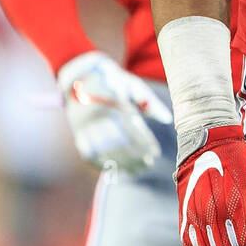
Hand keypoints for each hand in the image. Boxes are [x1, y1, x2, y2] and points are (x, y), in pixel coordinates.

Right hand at [57, 50, 172, 173]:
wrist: (80, 75)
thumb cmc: (114, 80)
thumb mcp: (132, 84)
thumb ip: (149, 101)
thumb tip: (168, 119)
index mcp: (112, 102)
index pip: (130, 127)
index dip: (144, 142)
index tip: (155, 153)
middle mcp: (96, 115)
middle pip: (116, 142)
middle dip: (134, 156)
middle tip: (149, 163)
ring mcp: (84, 125)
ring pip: (102, 151)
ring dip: (121, 164)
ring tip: (138, 170)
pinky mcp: (77, 132)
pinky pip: (88, 154)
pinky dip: (102, 165)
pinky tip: (117, 170)